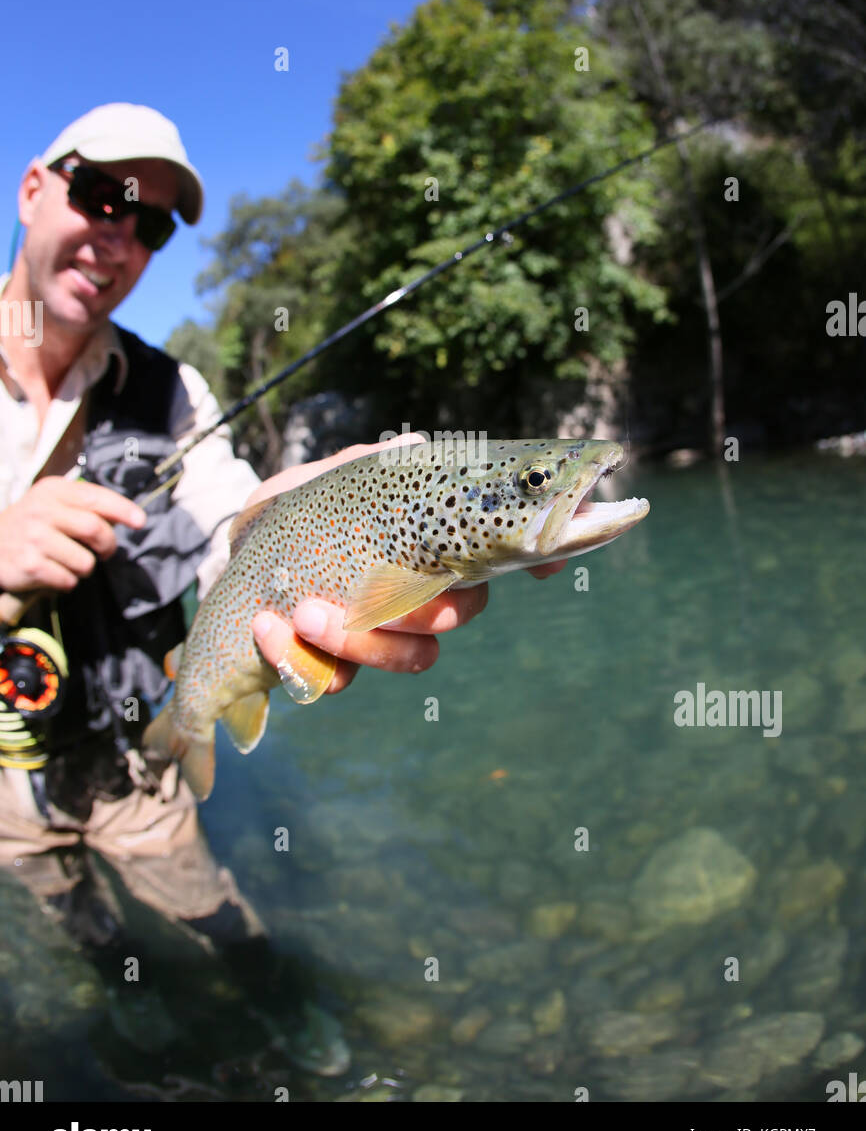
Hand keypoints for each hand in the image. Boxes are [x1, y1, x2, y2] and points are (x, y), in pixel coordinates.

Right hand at [0, 476, 145, 593]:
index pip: (95, 497)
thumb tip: (126, 518)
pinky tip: (53, 573)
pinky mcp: (30, 565)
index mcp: (52, 491)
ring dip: (85, 568)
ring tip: (69, 562)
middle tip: (106, 552)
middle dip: (108, 545)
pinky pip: (69, 580)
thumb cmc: (31, 524)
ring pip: (85, 561)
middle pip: (95, 529)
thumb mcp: (50, 502)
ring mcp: (34, 538)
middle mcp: (41, 511)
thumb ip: (83, 505)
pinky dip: (68, 582)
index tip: (140, 521)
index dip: (122, 509)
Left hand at [250, 436, 566, 693]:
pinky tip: (268, 628)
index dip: (537, 559)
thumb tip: (412, 446)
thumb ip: (360, 469)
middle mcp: (414, 596)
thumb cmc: (283, 515)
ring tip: (301, 612)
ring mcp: (379, 638)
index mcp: (422, 547)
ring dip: (359, 643)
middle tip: (369, 594)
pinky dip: (304, 660)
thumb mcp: (313, 483)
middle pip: (461, 613)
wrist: (228, 561)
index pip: (494, 556)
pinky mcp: (335, 669)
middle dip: (421, 610)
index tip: (552, 565)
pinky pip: (340, 683)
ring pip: (412, 658)